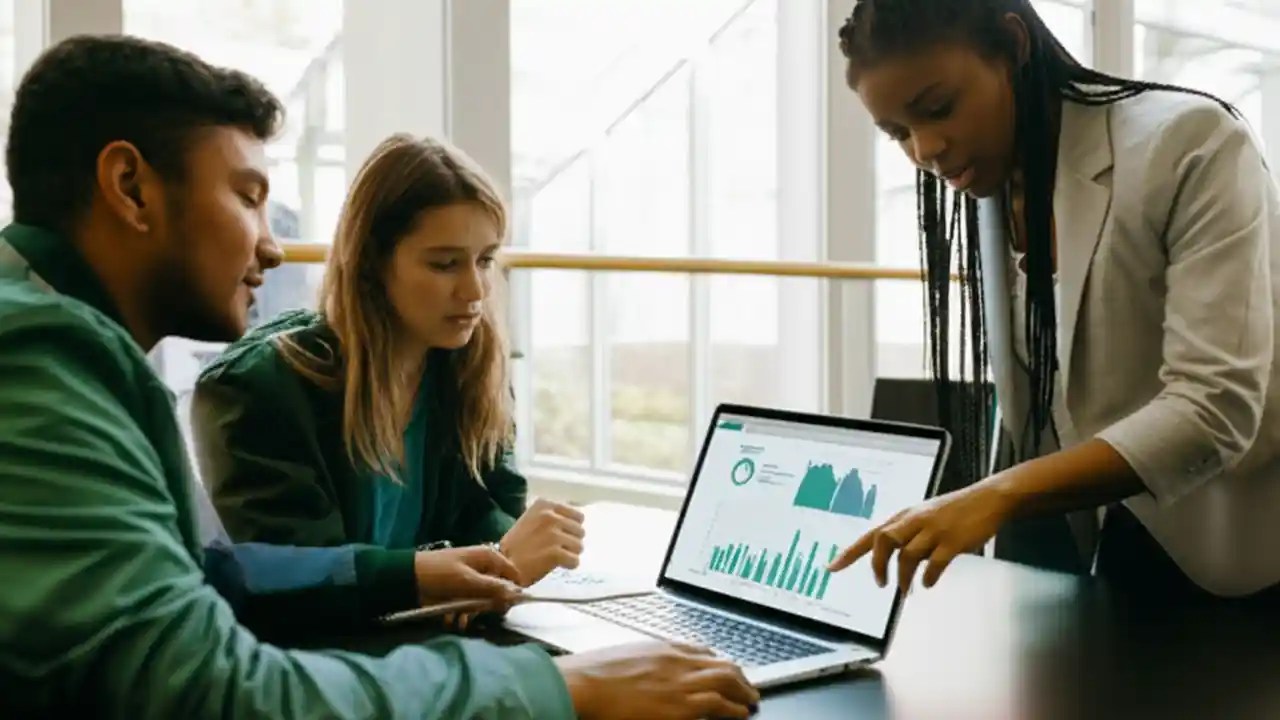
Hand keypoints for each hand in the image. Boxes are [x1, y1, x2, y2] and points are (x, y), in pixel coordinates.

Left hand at [413, 545, 522, 610]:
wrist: (408, 579)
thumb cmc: (440, 574)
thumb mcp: (468, 581)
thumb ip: (494, 588)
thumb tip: (516, 595)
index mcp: (488, 557)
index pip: (512, 574)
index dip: (512, 591)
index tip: (507, 607)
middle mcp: (482, 567)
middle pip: (498, 590)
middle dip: (488, 605)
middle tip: (479, 614)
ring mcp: (470, 580)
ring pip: (483, 601)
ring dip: (473, 612)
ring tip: (461, 620)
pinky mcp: (459, 592)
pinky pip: (469, 605)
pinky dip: (461, 614)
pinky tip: (451, 620)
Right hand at [500, 498, 585, 584]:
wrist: (503, 565)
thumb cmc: (517, 544)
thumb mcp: (531, 520)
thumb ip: (551, 516)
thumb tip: (576, 521)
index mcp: (544, 504)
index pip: (577, 516)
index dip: (571, 528)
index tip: (561, 536)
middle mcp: (550, 516)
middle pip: (580, 531)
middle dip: (571, 541)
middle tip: (557, 548)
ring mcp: (553, 534)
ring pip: (579, 546)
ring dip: (570, 553)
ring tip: (555, 557)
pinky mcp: (555, 553)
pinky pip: (575, 560)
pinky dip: (568, 565)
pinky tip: (556, 565)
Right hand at [554, 641, 759, 719]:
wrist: (583, 684)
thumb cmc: (592, 674)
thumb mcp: (622, 657)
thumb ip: (641, 660)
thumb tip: (643, 671)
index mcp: (662, 647)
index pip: (700, 650)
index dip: (716, 662)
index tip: (722, 668)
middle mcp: (677, 660)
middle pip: (721, 663)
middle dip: (739, 676)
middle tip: (747, 686)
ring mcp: (682, 682)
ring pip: (727, 680)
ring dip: (744, 691)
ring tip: (751, 700)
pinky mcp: (682, 705)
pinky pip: (719, 704)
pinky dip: (735, 708)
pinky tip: (741, 714)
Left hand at [828, 481, 1015, 591]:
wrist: (988, 499)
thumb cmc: (955, 510)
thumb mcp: (925, 516)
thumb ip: (908, 534)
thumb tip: (895, 560)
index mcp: (905, 515)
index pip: (871, 534)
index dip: (850, 552)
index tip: (832, 567)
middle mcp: (915, 520)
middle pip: (883, 540)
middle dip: (877, 565)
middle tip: (881, 583)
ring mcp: (934, 530)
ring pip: (907, 555)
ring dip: (903, 577)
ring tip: (906, 590)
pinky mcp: (953, 541)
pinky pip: (935, 564)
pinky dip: (929, 577)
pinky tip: (928, 583)